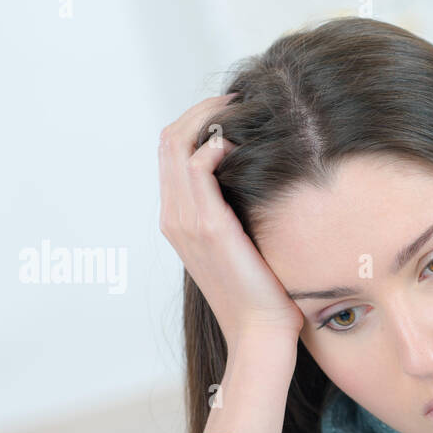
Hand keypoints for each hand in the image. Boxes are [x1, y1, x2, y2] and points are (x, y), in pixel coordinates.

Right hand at [157, 93, 304, 346]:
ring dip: (209, 117)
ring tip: (243, 109)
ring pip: (178, 143)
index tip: (234, 109)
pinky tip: (243, 142)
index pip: (171, 150)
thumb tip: (261, 180)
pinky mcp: (209, 227)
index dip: (197, 120)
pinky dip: (216, 142)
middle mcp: (174, 216)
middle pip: (168, 138)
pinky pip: (197, 167)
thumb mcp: (246, 245)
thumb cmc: (263, 294)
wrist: (261, 333)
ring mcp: (186, 221)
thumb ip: (240, 213)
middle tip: (240, 99)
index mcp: (179, 219)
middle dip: (202, 109)